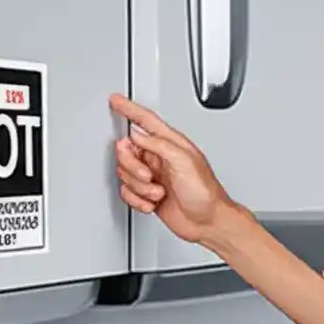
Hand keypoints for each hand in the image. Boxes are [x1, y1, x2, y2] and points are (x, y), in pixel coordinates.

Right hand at [109, 93, 232, 242]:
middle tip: (148, 176)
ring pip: (125, 173)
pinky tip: (153, 202)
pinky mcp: (148, 193)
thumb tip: (137, 135)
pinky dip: (137, 200)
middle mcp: (161, 158)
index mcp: (172, 145)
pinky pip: (128, 192)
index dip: (129, 110)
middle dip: (133, 167)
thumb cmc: (206, 194)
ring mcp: (154, 175)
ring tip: (158, 192)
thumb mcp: (184, 163)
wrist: (208, 222)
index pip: (146, 121)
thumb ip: (159, 145)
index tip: (116, 100)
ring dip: (139, 187)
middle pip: (127, 150)